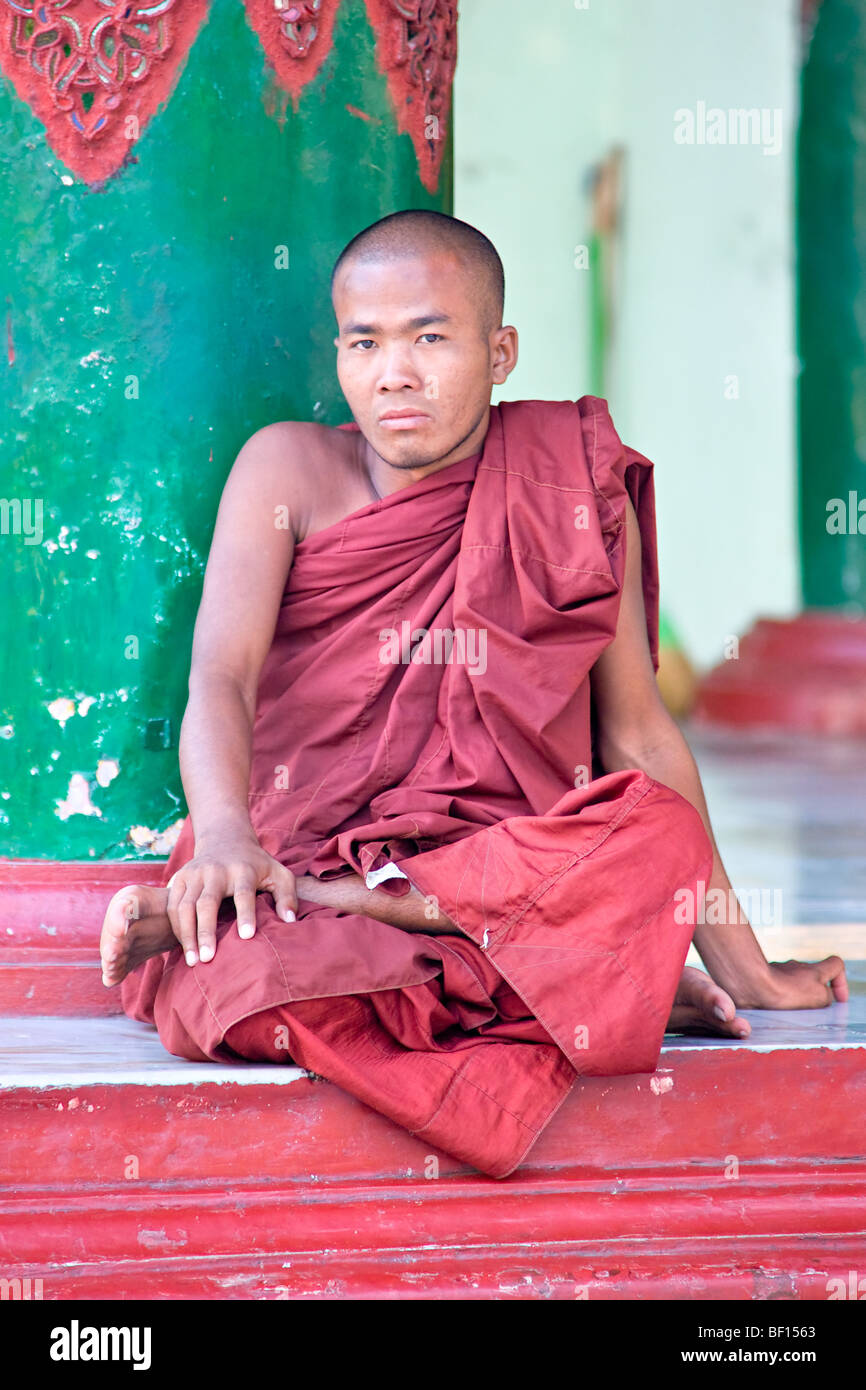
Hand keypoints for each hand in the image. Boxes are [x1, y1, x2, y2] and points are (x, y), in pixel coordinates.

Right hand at [166, 834, 297, 966]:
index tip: (247, 936)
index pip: (244, 893)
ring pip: (184, 906)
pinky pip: (172, 905)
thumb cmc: (256, 865)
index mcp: (243, 870)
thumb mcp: (278, 874)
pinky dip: (175, 927)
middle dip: (206, 932)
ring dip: (186, 935)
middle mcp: (215, 871)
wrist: (226, 839)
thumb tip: (290, 921)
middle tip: (208, 959)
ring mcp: (194, 873)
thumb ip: (288, 896)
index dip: (246, 914)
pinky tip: (184, 947)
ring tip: (193, 962)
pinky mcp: (179, 878)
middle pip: (206, 903)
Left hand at [737, 954, 847, 1010]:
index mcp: (814, 970)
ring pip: (793, 982)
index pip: (836, 964)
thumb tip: (825, 996)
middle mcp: (797, 967)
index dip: (840, 981)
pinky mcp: (762, 977)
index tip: (837, 998)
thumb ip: (828, 996)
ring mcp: (779, 970)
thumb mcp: (819, 996)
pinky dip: (777, 996)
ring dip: (794, 995)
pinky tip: (774, 1009)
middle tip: (811, 1008)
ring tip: (790, 1012)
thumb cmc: (785, 990)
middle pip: (813, 976)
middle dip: (815, 992)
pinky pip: (775, 986)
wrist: (753, 986)